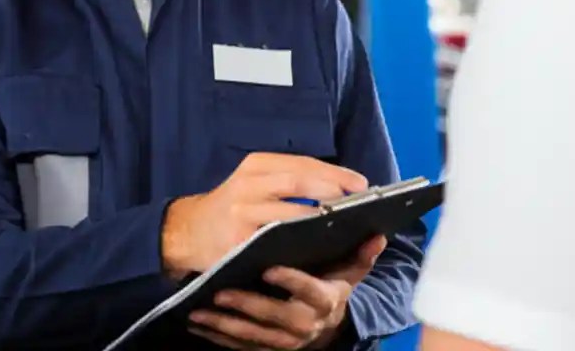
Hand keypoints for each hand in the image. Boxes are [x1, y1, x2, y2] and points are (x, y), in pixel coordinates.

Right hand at [161, 153, 367, 278]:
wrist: (186, 232)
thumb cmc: (232, 207)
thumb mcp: (252, 182)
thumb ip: (287, 181)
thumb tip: (338, 187)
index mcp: (255, 165)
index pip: (302, 164)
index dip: (334, 173)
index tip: (362, 184)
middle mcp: (248, 184)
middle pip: (299, 182)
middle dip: (333, 191)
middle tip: (360, 203)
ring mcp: (242, 213)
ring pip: (290, 213)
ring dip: (320, 219)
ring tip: (346, 224)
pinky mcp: (238, 240)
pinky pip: (276, 241)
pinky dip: (299, 242)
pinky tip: (318, 246)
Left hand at [188, 235, 387, 349]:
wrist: (325, 327)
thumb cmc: (330, 288)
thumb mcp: (348, 273)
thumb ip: (359, 255)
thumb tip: (377, 235)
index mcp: (325, 301)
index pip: (310, 290)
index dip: (292, 281)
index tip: (269, 268)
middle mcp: (306, 324)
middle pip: (276, 318)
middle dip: (248, 306)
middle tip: (221, 292)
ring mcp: (285, 340)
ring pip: (253, 336)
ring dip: (224, 325)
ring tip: (198, 311)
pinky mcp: (267, 349)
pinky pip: (240, 347)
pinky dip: (217, 336)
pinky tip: (196, 323)